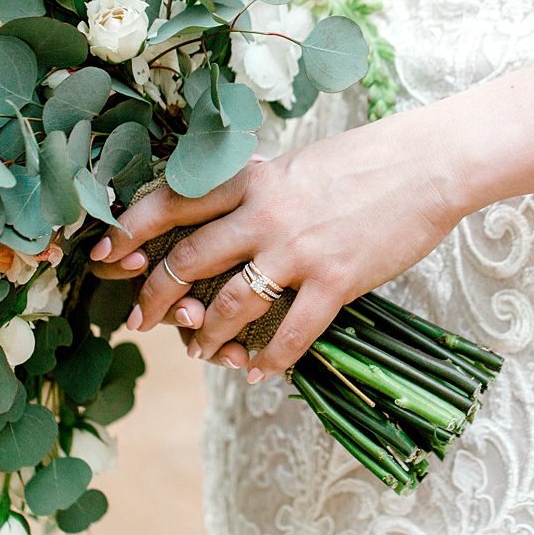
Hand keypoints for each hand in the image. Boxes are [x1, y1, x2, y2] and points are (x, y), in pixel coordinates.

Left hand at [88, 107, 473, 381]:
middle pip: (187, 262)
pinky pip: (291, 333)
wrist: (430, 163)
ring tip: (199, 353)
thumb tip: (221, 218)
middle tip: (141, 322)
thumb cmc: (364, 161)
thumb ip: (256, 191)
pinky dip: (269, 359)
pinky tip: (258, 373)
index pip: (170, 203)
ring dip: (207, 336)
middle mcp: (264, 214)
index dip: (128, 232)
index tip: (104, 258)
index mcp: (250, 179)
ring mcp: (298, 250)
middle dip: (156, 298)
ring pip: (230, 305)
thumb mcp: (296, 164)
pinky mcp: (336, 281)